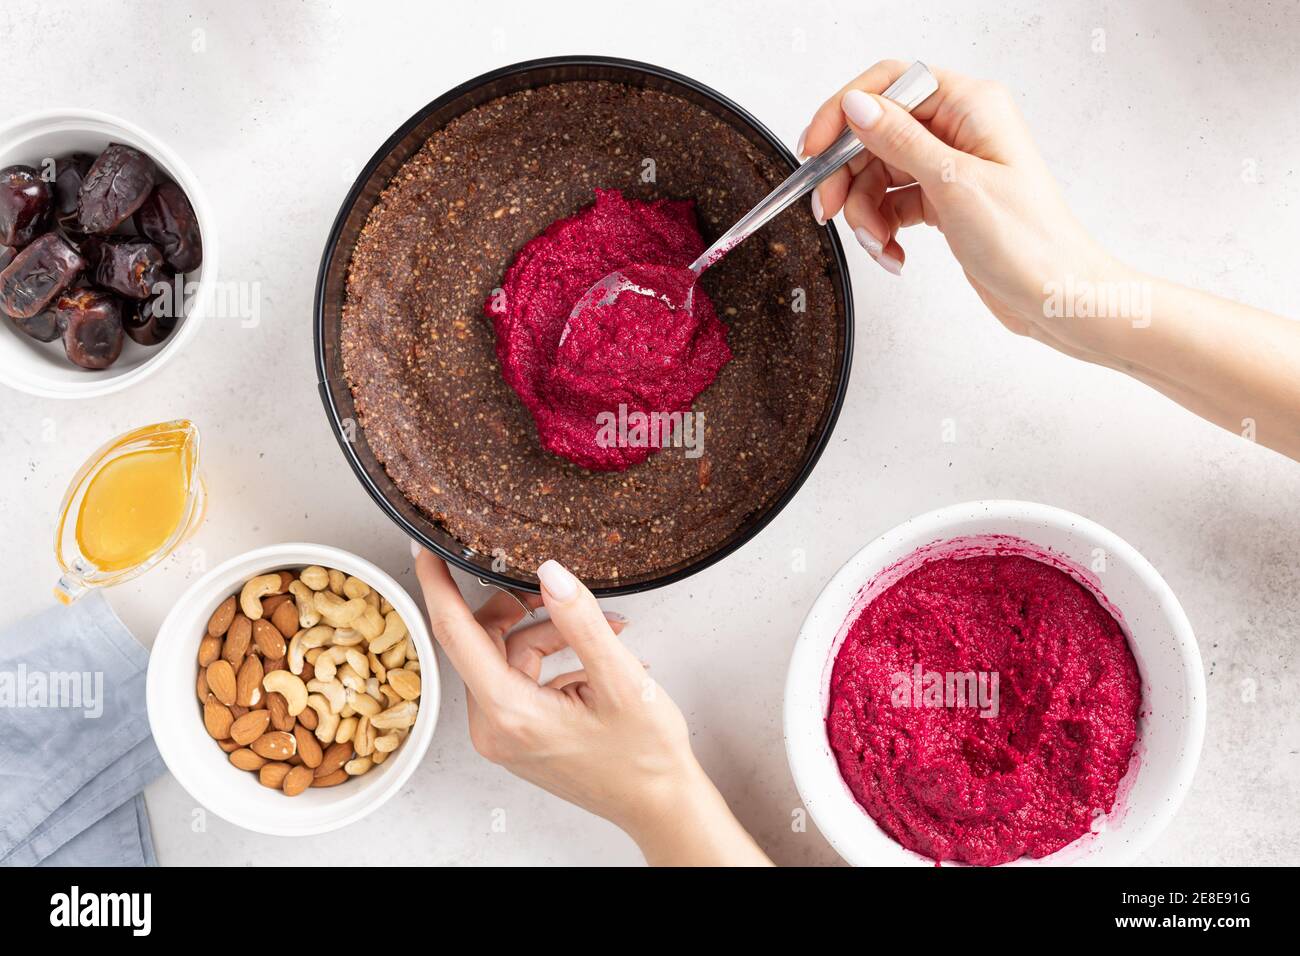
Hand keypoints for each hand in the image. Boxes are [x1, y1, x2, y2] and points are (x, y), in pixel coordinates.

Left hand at [412, 548, 770, 865]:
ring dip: (549, 634)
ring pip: (507, 657)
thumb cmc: (644, 756)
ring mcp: (504, 735)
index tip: (427, 547)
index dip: (438, 584)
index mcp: (509, 713)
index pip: (455, 633)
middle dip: (522, 609)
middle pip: (483, 642)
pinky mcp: (518, 736)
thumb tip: (550, 572)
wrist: (660, 804)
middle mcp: (495, 728)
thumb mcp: (621, 680)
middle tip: (558, 589)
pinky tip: (594, 659)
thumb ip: (581, 621)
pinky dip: (553, 659)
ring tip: (604, 631)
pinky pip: (521, 679)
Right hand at [803, 59, 1122, 359]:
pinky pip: (892, 204)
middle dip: (848, 177)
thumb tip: (858, 106)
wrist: (1057, 296)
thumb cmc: (1030, 242)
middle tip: (828, 210)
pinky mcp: (944, 200)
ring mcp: (950, 166)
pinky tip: (892, 252)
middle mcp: (959, 129)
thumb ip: (900, 141)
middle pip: (876, 135)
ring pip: (878, 175)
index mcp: (971, 106)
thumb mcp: (954, 184)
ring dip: (865, 213)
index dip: (844, 112)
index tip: (815, 148)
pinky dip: (883, 230)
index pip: (890, 85)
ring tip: (877, 244)